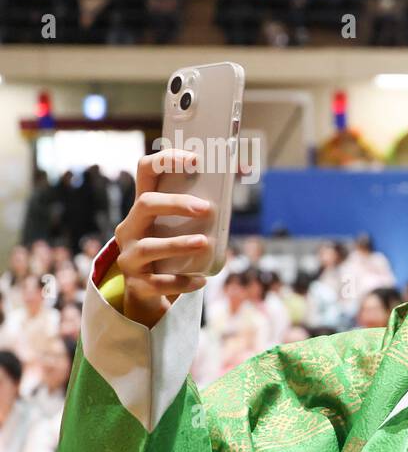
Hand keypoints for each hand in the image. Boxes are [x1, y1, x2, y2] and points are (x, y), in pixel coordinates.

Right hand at [114, 149, 211, 328]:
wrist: (149, 292)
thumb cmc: (172, 253)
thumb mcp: (180, 230)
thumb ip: (198, 214)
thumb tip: (235, 190)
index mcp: (143, 208)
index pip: (146, 171)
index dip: (166, 160)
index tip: (195, 158)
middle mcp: (130, 228)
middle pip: (146, 204)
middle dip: (176, 204)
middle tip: (206, 209)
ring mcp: (129, 256)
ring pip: (150, 247)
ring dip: (178, 244)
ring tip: (204, 243)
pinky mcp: (136, 283)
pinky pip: (158, 282)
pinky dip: (182, 281)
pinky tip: (200, 281)